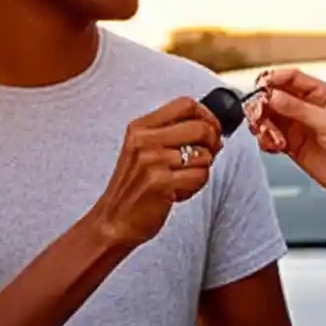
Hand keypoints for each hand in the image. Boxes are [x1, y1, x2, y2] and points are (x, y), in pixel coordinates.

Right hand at [89, 97, 222, 248]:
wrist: (112, 220)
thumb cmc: (132, 187)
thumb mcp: (142, 151)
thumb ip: (172, 135)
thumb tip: (213, 131)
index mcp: (140, 127)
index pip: (186, 105)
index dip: (207, 115)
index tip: (212, 129)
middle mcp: (144, 140)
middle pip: (200, 127)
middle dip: (213, 142)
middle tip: (208, 155)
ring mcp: (152, 161)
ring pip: (204, 155)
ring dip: (202, 169)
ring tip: (184, 178)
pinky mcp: (160, 183)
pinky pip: (199, 176)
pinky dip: (196, 186)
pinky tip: (179, 191)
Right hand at [249, 69, 325, 236]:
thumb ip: (298, 109)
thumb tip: (272, 95)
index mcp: (322, 95)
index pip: (292, 78)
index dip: (274, 79)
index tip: (261, 86)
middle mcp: (308, 108)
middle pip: (275, 96)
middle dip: (263, 103)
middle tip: (259, 114)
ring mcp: (299, 127)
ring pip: (270, 117)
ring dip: (263, 124)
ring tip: (270, 135)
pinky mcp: (293, 146)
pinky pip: (271, 137)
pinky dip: (266, 140)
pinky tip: (274, 146)